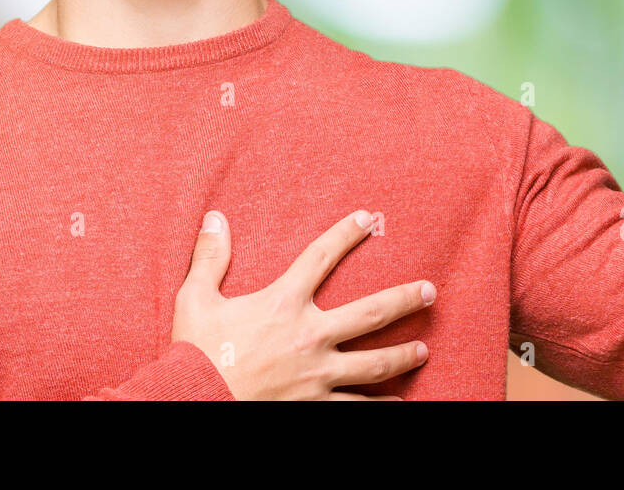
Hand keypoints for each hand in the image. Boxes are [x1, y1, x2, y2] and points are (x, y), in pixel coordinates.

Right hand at [170, 209, 433, 399]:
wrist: (193, 401)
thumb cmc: (195, 353)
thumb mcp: (195, 299)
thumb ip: (210, 257)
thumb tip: (215, 217)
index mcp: (283, 303)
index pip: (321, 256)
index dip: (347, 233)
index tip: (369, 218)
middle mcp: (309, 336)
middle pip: (371, 312)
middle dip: (405, 300)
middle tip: (430, 292)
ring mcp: (317, 375)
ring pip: (374, 363)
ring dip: (402, 355)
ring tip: (423, 350)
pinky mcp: (314, 405)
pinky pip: (356, 406)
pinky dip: (379, 405)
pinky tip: (398, 404)